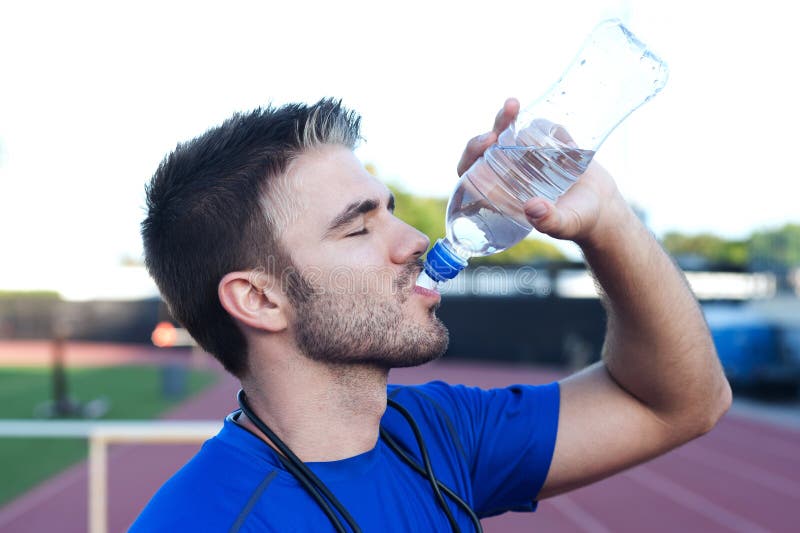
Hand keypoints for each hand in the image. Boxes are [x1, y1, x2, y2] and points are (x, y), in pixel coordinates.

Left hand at [459, 99, 631, 246]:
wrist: (604, 206)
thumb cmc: (579, 222)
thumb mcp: (565, 225)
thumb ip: (550, 221)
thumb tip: (532, 208)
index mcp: (501, 193)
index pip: (472, 173)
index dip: (471, 156)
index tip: (485, 143)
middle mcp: (509, 173)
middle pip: (487, 148)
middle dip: (491, 130)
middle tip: (503, 119)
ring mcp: (527, 156)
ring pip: (509, 133)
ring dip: (507, 118)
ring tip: (513, 107)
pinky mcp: (547, 144)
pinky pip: (539, 127)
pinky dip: (544, 125)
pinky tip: (561, 139)